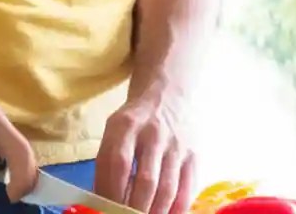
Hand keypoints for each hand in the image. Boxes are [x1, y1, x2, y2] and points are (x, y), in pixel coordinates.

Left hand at [95, 88, 196, 213]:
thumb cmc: (137, 118)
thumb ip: (108, 161)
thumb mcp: (115, 128)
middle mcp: (154, 134)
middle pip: (145, 181)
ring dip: (154, 212)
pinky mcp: (194, 156)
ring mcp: (177, 146)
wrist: (171, 92)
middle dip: (134, 209)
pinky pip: (187, 189)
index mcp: (126, 125)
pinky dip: (175, 209)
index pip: (116, 164)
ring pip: (167, 189)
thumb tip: (101, 200)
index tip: (104, 210)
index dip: (110, 192)